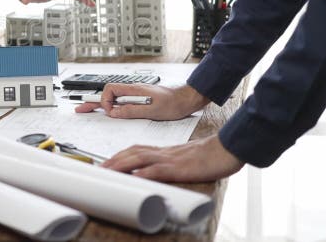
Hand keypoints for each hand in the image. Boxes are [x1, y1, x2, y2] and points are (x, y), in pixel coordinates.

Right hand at [75, 83, 208, 119]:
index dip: (106, 102)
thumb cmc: (174, 103)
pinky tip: (110, 111)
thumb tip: (114, 113)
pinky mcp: (141, 99)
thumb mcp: (153, 110)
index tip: (110, 113)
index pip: (110, 90)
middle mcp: (133, 90)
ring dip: (101, 104)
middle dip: (93, 101)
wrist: (187, 100)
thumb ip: (132, 111)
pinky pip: (122, 101)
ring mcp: (136, 94)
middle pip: (108, 94)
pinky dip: (112, 106)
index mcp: (134, 90)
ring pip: (114, 98)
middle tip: (81, 109)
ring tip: (89, 109)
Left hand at [101, 135, 244, 181]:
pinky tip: (135, 177)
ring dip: (121, 164)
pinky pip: (158, 170)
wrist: (225, 149)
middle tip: (100, 168)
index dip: (120, 154)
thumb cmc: (208, 155)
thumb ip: (170, 163)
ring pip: (140, 158)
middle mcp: (163, 152)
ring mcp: (170, 159)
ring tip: (107, 171)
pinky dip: (144, 173)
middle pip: (132, 152)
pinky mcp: (178, 168)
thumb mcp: (184, 158)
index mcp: (164, 150)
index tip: (108, 161)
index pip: (136, 149)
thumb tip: (158, 172)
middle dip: (114, 159)